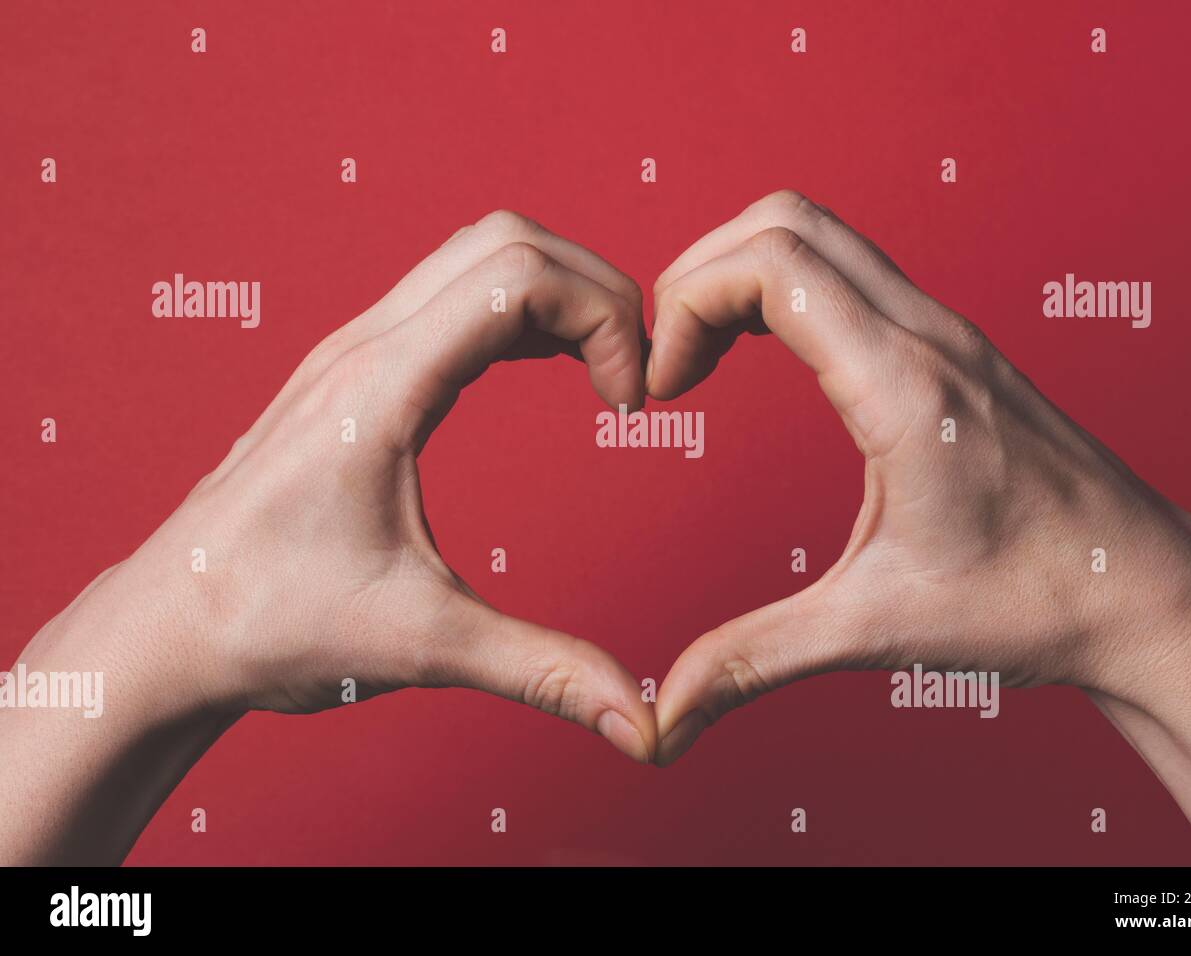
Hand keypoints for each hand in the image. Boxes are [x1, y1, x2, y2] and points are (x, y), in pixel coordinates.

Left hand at [3, 211, 658, 862]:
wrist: (164, 631)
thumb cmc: (270, 627)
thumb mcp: (422, 647)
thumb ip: (543, 672)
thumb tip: (643, 725)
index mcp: (380, 389)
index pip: (518, 275)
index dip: (605, 318)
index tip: (629, 405)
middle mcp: (362, 347)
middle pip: (507, 239)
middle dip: (597, 290)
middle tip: (633, 375)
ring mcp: (352, 352)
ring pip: (477, 255)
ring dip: (558, 295)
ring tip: (601, 374)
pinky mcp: (352, 373)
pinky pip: (451, 297)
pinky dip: (519, 312)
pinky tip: (547, 369)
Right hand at [646, 191, 1190, 863]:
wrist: (1144, 591)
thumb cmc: (1032, 601)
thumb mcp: (873, 629)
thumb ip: (753, 661)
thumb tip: (664, 715)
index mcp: (903, 388)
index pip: (773, 264)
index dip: (686, 304)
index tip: (662, 390)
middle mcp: (928, 337)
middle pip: (786, 220)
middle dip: (699, 273)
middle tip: (670, 361)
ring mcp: (947, 333)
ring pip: (821, 234)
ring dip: (742, 274)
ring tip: (703, 358)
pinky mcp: (953, 348)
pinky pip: (852, 272)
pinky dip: (786, 289)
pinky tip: (767, 358)